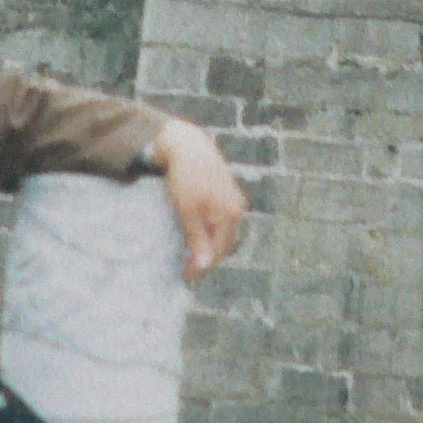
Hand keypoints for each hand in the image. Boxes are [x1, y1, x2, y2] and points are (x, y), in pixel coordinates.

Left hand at [152, 118, 246, 280]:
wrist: (188, 146)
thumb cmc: (186, 177)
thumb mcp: (188, 211)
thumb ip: (198, 239)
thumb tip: (204, 266)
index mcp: (231, 214)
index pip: (219, 251)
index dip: (202, 266)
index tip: (184, 276)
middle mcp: (237, 209)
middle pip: (223, 244)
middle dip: (206, 257)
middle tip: (185, 267)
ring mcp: (233, 201)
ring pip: (221, 232)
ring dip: (208, 244)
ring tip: (189, 252)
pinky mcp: (226, 195)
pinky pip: (220, 220)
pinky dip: (209, 230)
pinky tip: (196, 232)